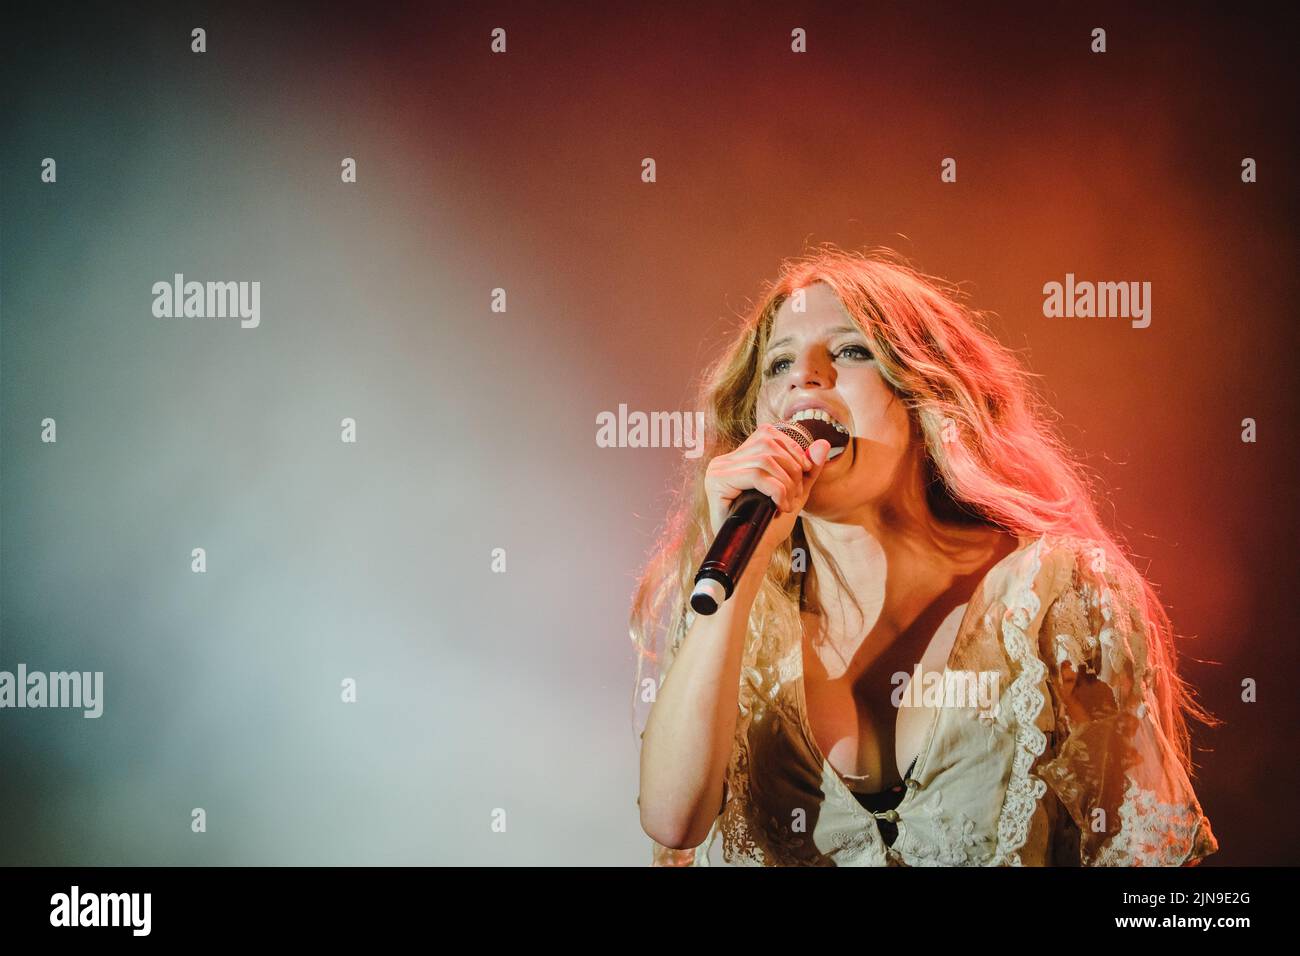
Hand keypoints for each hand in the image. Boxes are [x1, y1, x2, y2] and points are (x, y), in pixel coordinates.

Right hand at [703, 423, 832, 555]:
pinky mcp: (716, 483)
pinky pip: (755, 475)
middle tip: (796, 494)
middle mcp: (724, 460)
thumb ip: (808, 469)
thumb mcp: (795, 492)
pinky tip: (779, 507)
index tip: (805, 472)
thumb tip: (824, 443)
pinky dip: (776, 490)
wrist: (753, 554)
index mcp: (738, 458)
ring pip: (764, 459)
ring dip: (785, 482)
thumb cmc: (770, 525)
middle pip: (768, 444)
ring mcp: (717, 470)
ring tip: (788, 503)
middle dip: (791, 468)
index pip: (767, 433)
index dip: (792, 448)